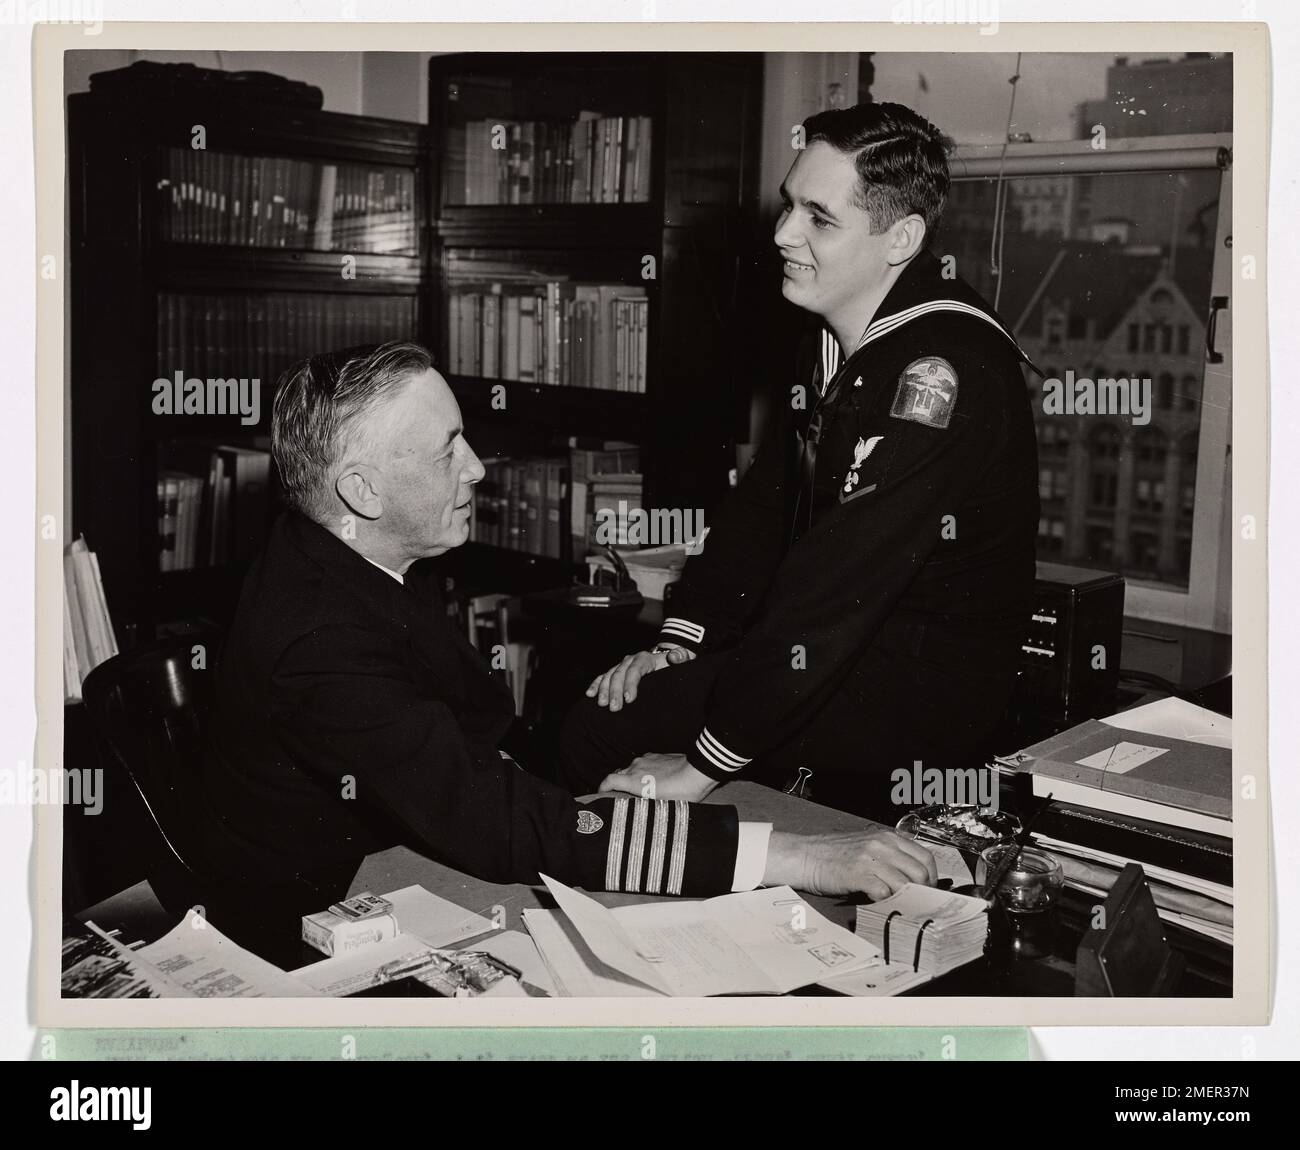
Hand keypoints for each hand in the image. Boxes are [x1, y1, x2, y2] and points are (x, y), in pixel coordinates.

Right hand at [585, 647, 692, 710]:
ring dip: (604, 690)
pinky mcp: (616, 672)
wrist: (666, 660)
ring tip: (602, 705)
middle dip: (615, 691)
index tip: (629, 699)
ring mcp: (622, 666)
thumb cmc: (675, 664)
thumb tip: (674, 656)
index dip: (631, 683)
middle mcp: (630, 660)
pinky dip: (596, 685)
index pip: (635, 669)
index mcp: (645, 658)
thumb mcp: (682, 659)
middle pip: (619, 674)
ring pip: (609, 675)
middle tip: (614, 708)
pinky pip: (603, 677)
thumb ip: (680, 657)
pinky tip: (590, 695)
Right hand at [598, 752, 718, 801]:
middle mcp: (636, 767)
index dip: (602, 788)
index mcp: (633, 781)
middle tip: (624, 797)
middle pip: (619, 775)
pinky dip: (645, 772)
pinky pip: (645, 764)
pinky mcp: (658, 756)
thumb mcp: (661, 807)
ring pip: (633, 769)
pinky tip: (655, 780)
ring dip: (633, 778)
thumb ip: (646, 808)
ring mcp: (647, 759)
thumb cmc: (681, 792)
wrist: (698, 772)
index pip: (608, 781)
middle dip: (618, 785)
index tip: (601, 795)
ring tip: (643, 791)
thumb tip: (642, 817)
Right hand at [763, 829, 936, 899]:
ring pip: (905, 883)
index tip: (928, 890)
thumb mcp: (867, 847)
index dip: (932, 877)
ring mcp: (870, 859)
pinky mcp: (858, 874)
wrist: (805, 856)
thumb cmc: (834, 855)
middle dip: (924, 892)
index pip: (925, 856)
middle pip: (921, 872)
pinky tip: (880, 905)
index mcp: (887, 837)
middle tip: (918, 904)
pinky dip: (887, 903)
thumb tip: (914, 879)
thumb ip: (889, 857)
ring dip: (906, 899)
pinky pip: (884, 893)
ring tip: (901, 907)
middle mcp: (882, 845)